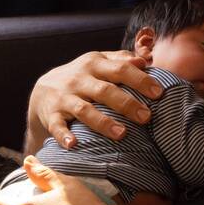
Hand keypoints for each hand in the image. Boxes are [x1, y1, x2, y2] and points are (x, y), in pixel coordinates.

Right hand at [28, 49, 161, 148]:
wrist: (44, 89)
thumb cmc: (84, 77)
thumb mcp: (100, 62)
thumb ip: (123, 60)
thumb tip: (147, 59)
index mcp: (95, 64)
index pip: (120, 69)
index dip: (140, 80)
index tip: (159, 93)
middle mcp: (79, 79)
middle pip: (105, 90)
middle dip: (126, 104)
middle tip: (146, 117)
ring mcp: (65, 98)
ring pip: (84, 109)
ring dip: (102, 122)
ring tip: (121, 134)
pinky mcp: (52, 115)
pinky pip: (57, 126)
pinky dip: (64, 135)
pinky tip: (73, 145)